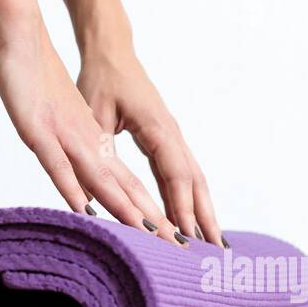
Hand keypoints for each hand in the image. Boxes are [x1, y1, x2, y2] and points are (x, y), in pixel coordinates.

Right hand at [0, 30, 184, 245]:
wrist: (24, 39)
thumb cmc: (37, 83)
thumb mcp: (59, 127)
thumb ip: (74, 160)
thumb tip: (88, 198)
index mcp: (93, 144)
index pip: (128, 186)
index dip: (150, 213)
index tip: (172, 240)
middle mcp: (87, 143)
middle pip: (126, 188)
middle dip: (153, 220)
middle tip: (178, 248)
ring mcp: (65, 136)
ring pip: (102, 178)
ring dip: (127, 208)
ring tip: (153, 235)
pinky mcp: (39, 131)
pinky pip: (59, 163)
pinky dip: (73, 187)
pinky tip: (86, 208)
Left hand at [77, 51, 225, 246]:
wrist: (111, 54)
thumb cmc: (100, 81)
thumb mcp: (94, 116)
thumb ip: (98, 151)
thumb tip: (92, 191)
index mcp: (158, 129)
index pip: (174, 175)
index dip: (180, 207)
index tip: (186, 236)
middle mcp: (172, 134)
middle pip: (195, 182)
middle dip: (204, 217)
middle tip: (215, 252)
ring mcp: (172, 138)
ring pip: (193, 180)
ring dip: (202, 212)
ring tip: (211, 243)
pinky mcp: (166, 141)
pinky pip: (181, 175)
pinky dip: (188, 199)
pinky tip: (188, 220)